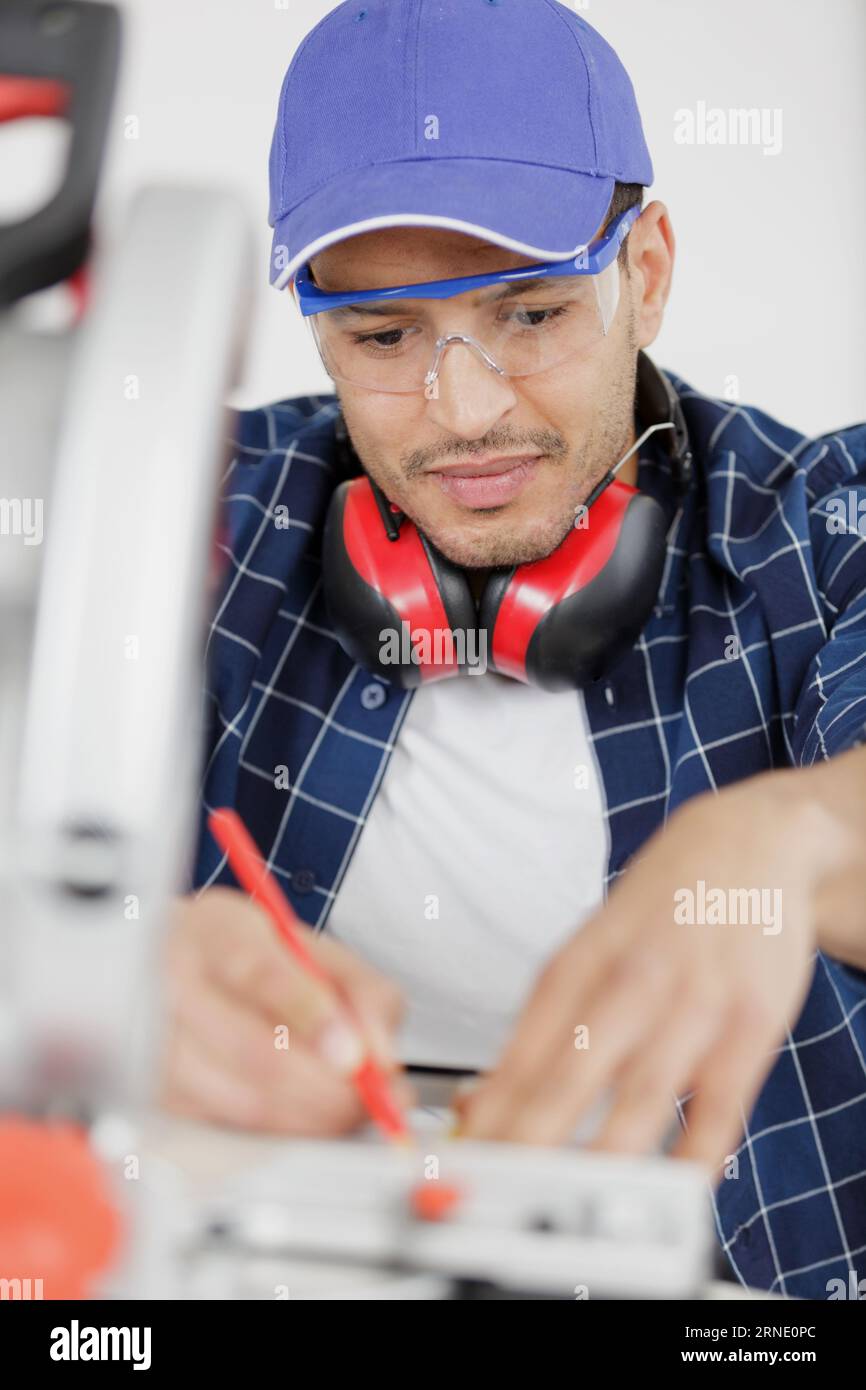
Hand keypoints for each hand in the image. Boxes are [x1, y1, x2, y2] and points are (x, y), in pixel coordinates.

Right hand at [159, 887, 410, 1133]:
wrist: (172, 968)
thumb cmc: (249, 959)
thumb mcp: (313, 949)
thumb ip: (363, 991)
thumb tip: (382, 1057)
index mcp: (216, 935)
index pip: (260, 973)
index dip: (311, 1015)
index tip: (354, 1056)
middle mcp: (174, 988)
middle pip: (253, 1052)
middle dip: (326, 1088)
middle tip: (370, 1099)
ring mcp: (157, 1046)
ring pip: (242, 1103)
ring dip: (310, 1117)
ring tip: (346, 1109)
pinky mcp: (158, 1098)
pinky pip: (230, 1133)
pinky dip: (280, 1135)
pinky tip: (304, 1119)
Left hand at [458, 774, 853, 1168]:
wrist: (747, 842)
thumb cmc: (659, 905)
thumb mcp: (590, 944)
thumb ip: (546, 1022)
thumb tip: (487, 1100)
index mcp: (579, 962)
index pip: (522, 1048)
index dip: (490, 1112)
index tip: (464, 1157)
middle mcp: (630, 981)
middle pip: (569, 1076)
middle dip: (528, 1141)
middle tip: (497, 1191)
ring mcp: (693, 1005)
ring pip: (639, 1097)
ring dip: (602, 1159)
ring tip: (568, 1203)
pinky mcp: (751, 1025)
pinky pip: (720, 1106)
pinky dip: (694, 1153)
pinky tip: (669, 1185)